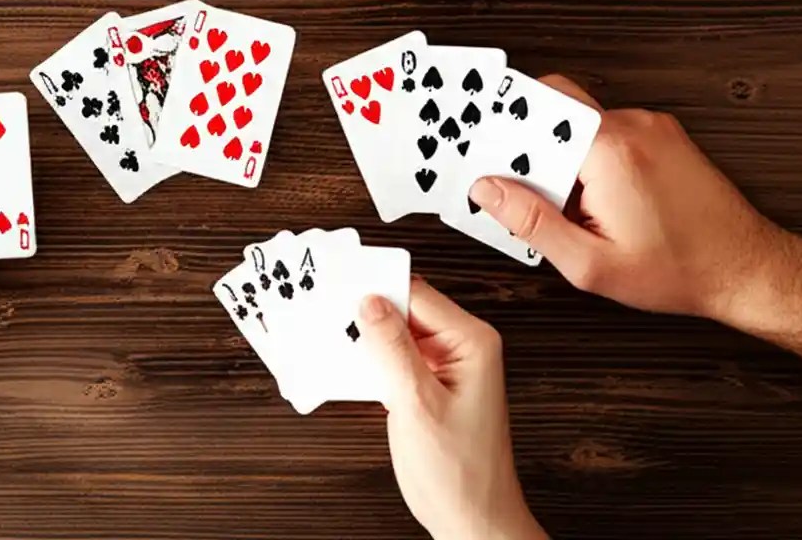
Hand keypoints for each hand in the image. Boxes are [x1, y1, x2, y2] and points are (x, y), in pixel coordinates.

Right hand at [358, 280, 545, 539]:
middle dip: (367, 312)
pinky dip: (372, 362)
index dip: (376, 287)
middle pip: (406, 309)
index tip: (338, 285)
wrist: (473, 521)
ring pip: (397, 334)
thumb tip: (370, 303)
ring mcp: (447, 367)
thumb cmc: (460, 474)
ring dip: (367, 339)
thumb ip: (393, 349)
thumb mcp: (417, 404)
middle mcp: (463, 348)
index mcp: (472, 342)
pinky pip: (397, 359)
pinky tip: (350, 369)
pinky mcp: (431, 386)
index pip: (417, 293)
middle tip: (329, 316)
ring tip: (335, 344)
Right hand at [467, 75, 781, 320]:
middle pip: (554, 106)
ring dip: (557, 153)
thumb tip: (487, 190)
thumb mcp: (589, 263)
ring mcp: (651, 127)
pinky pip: (605, 131)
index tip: (476, 150)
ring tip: (559, 202)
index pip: (537, 111)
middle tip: (508, 179)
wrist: (747, 268)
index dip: (501, 130)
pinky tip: (587, 199)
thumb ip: (531, 222)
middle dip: (524, 139)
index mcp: (609, 151)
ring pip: (578, 121)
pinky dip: (584, 157)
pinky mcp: (662, 135)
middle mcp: (632, 127)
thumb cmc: (679, 269)